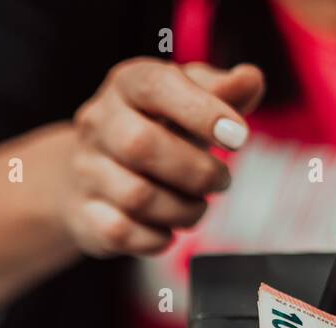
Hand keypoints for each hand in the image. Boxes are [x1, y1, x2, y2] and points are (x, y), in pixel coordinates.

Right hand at [58, 59, 264, 256]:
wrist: (90, 172)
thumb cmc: (153, 130)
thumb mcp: (188, 102)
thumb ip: (223, 91)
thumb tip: (250, 81)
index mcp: (127, 85)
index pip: (157, 86)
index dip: (202, 111)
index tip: (239, 137)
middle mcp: (98, 123)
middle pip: (142, 146)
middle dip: (196, 171)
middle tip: (221, 181)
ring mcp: (86, 170)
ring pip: (137, 197)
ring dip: (184, 210)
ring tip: (197, 206)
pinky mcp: (85, 214)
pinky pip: (122, 233)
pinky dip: (157, 238)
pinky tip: (168, 230)